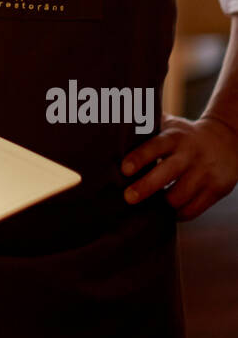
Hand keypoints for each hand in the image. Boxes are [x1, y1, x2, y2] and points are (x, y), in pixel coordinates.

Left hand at [121, 115, 237, 220]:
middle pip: (166, 174)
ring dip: (161, 204)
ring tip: (147, 206)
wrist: (226, 139)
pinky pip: (193, 209)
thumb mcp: (168, 124)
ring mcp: (204, 172)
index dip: (139, 158)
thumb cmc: (184, 134)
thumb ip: (144, 125)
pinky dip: (177, 214)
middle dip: (145, 188)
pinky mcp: (216, 189)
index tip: (124, 169)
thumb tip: (111, 124)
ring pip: (179, 196)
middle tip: (128, 197)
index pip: (155, 146)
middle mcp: (190, 154)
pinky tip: (167, 210)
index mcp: (174, 136)